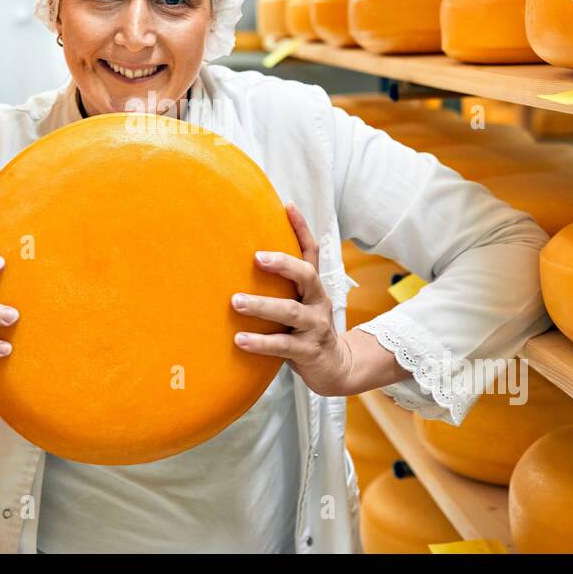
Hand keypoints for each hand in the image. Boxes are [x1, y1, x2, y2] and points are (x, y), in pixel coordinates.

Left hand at [231, 202, 355, 396]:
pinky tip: (239, 339)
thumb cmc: (305, 330)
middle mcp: (318, 302)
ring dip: (262, 305)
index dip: (301, 228)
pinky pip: (283, 344)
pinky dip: (260, 342)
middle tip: (256, 257)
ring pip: (291, 311)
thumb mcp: (298, 304)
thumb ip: (280, 287)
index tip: (287, 205)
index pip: (311, 251)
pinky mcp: (309, 351)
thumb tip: (238, 263)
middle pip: (306, 275)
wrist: (336, 368)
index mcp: (313, 287)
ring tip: (236, 301)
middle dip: (282, 264)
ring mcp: (315, 326)